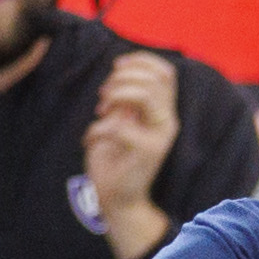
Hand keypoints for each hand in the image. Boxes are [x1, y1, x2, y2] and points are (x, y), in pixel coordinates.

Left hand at [85, 53, 178, 258]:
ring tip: (101, 111)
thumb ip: (125, 98)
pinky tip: (91, 140)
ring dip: (116, 95)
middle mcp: (167, 123)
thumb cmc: (113, 157)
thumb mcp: (120, 118)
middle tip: (104, 95)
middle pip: (154, 79)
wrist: (116, 197)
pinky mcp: (148, 153)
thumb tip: (121, 72)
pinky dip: (97, 129)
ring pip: (144, 94)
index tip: (117, 67)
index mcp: (163, 112)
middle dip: (122, 77)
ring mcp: (160, 137)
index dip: (141, 60)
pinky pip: (119, 126)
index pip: (165, 73)